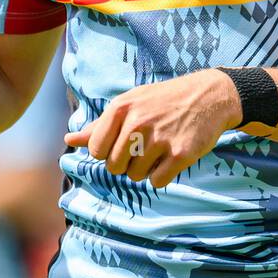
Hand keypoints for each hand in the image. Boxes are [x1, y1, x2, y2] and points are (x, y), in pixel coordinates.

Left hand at [64, 69, 241, 188]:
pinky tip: (172, 156)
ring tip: (160, 147)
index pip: (96, 150)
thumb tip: (68, 140)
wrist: (208, 95)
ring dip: (146, 168)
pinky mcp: (181, 154)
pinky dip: (163, 175)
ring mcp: (159, 139)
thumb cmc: (162, 101)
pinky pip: (157, 182)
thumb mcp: (130, 103)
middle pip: (114, 167)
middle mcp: (137, 123)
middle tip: (144, 145)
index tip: (122, 142)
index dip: (107, 152)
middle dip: (127, 163)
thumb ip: (99, 125)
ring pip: (135, 176)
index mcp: (121, 108)